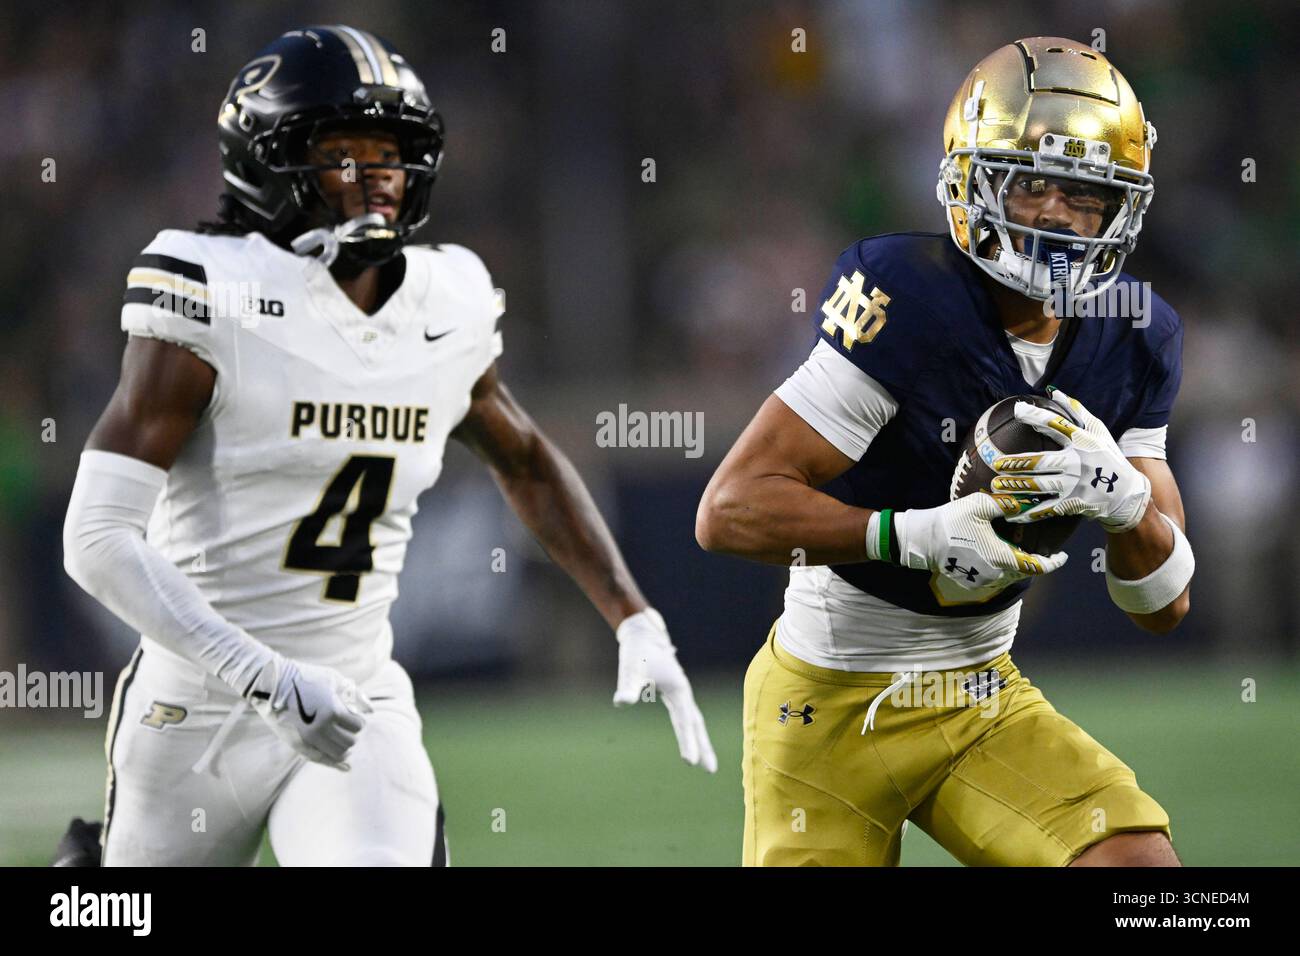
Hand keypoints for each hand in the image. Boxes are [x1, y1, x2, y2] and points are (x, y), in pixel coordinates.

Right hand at [244, 654, 372, 769]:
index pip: (357, 726)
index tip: (354, 716)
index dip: (358, 721)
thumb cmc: (305, 677)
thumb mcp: (333, 679)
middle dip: (352, 735)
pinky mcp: (297, 744)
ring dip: (344, 748)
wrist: (272, 683)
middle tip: (347, 727)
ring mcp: (307, 739)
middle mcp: (320, 728)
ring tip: (342, 738)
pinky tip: (345, 766)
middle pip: (350, 742)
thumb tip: (371, 710)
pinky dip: (334, 763)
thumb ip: (356, 695)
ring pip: (337, 754)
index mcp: (332, 711)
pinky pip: (319, 759)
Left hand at [613, 608, 717, 772]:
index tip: (690, 763)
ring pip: (693, 721)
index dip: (687, 742)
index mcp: (679, 690)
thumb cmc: (638, 651)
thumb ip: (628, 685)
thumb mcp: (632, 668)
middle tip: (710, 771)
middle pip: (696, 724)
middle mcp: (683, 693)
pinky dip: (690, 729)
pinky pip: (686, 717)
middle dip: (703, 747)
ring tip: (705, 762)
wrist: (643, 634)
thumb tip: (621, 702)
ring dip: (699, 740)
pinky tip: (689, 737)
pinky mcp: (674, 694)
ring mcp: (680, 694)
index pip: (685, 722)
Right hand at [893, 492, 1068, 590]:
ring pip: (1008, 574)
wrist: (921, 540)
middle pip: (1023, 571)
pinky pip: (993, 577)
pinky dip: (999, 567)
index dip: (1053, 563)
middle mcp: (995, 574)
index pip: (1037, 566)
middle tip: (1036, 547)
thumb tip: (1028, 503)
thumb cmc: (951, 521)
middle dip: (1032, 560)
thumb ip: (1007, 504)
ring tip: (1014, 547)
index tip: (1063, 556)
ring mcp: (982, 580)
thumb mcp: (980, 506)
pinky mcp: (969, 581)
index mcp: (1002, 557)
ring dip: (1014, 563)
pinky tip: (993, 553)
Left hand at [992, 386, 1150, 532]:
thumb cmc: (1108, 457)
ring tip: (996, 484)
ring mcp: (1074, 485)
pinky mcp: (1072, 504)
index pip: (1057, 425)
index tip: (1017, 410)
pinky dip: (1027, 513)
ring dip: (1016, 486)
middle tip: (996, 462)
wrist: (1126, 494)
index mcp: (1083, 442)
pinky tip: (1010, 513)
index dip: (1037, 416)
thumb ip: (1077, 412)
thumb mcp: (1098, 432)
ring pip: (1039, 486)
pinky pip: (1045, 509)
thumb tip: (1055, 392)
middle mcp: (1077, 463)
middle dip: (1017, 463)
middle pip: (1042, 462)